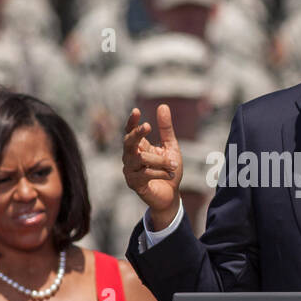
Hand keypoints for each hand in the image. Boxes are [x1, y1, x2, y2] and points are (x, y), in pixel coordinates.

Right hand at [122, 105, 181, 229]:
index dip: (132, 121)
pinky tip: (169, 173)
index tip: (136, 111)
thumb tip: (163, 105)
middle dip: (137, 133)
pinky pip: (146, 173)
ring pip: (141, 158)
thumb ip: (166, 129)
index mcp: (138, 146)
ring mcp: (130, 170)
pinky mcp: (133, 183)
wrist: (170, 195)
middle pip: (128, 142)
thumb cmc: (168, 170)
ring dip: (160, 160)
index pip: (130, 131)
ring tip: (173, 164)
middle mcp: (130, 157)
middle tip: (147, 126)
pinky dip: (160, 172)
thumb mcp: (170, 147)